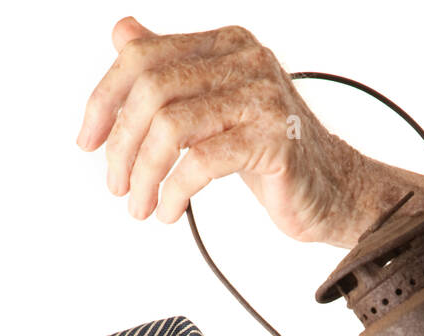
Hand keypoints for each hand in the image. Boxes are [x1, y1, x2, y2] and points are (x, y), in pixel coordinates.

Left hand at [74, 15, 367, 242]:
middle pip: (151, 89)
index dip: (104, 100)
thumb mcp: (215, 107)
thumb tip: (123, 35)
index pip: (143, 57)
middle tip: (117, 186)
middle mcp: (245, 61)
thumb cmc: (273, 155)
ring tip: (141, 206)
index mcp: (226, 45)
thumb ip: (172, 70)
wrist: (335, 192)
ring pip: (171, 126)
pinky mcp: (274, 142)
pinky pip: (203, 162)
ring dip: (144, 175)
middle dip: (122, 145)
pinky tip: (171, 212)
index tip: (88, 143)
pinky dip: (175, 191)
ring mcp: (262, 99)